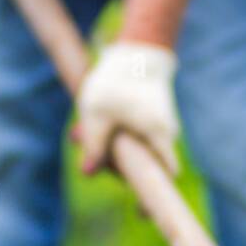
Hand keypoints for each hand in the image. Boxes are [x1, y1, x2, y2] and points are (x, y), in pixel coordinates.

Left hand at [77, 42, 179, 175]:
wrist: (136, 50)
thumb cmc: (116, 81)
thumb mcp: (96, 114)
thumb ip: (93, 147)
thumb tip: (87, 174)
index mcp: (159, 136)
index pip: (164, 175)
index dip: (147, 187)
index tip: (132, 195)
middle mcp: (166, 134)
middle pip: (142, 165)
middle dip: (114, 163)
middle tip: (86, 146)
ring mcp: (161, 127)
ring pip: (134, 149)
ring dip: (108, 146)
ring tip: (79, 132)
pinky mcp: (152, 120)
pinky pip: (134, 136)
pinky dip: (114, 133)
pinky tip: (92, 123)